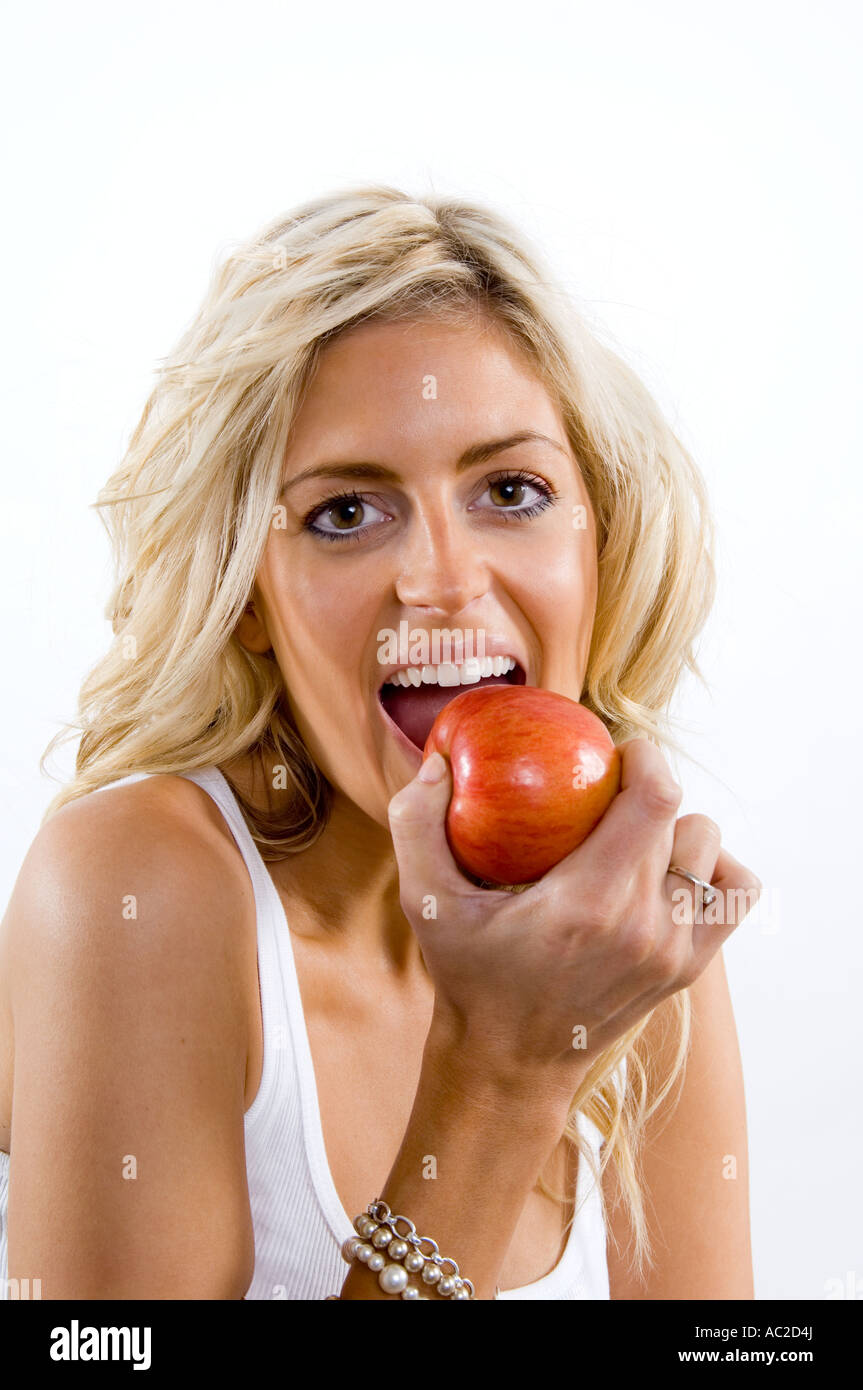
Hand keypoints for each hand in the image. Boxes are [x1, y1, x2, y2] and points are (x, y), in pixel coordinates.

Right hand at [387, 737, 760, 1088]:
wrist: (510, 1063)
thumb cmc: (468, 976)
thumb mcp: (425, 902)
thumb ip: (416, 824)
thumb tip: (439, 761)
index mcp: (588, 902)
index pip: (657, 799)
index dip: (645, 757)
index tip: (612, 754)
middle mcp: (644, 926)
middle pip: (682, 817)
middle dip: (645, 789)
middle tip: (604, 795)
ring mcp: (673, 950)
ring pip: (711, 848)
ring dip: (678, 829)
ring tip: (633, 835)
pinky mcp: (689, 967)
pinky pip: (738, 893)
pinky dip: (716, 868)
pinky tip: (672, 868)